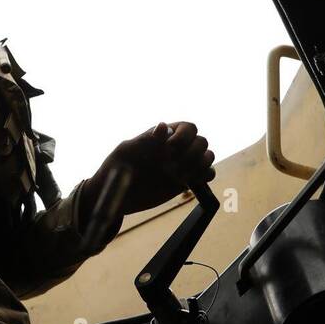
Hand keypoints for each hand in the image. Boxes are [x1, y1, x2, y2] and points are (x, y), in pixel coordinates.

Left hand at [83, 121, 215, 221]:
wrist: (117, 197)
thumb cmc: (116, 170)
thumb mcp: (126, 153)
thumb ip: (145, 140)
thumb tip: (162, 126)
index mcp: (163, 135)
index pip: (188, 127)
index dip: (184, 137)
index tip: (169, 150)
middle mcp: (176, 148)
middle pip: (201, 142)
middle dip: (192, 154)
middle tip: (172, 168)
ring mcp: (183, 164)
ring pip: (208, 156)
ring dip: (199, 165)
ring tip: (180, 176)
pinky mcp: (186, 181)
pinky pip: (207, 174)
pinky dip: (204, 176)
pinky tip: (188, 182)